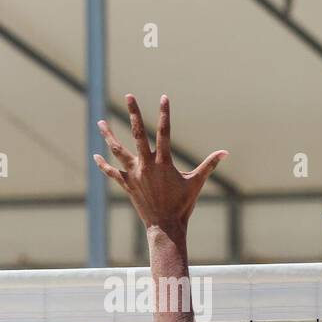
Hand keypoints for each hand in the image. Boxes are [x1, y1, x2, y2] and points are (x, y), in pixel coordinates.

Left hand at [94, 95, 226, 238]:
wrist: (165, 226)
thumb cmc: (183, 205)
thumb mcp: (197, 183)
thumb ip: (209, 165)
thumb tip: (225, 152)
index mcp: (164, 163)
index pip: (164, 132)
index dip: (164, 114)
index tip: (164, 97)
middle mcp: (147, 165)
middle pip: (138, 134)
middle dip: (134, 113)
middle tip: (129, 96)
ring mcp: (135, 174)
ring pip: (118, 150)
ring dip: (108, 136)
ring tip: (100, 123)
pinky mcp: (127, 185)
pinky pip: (112, 173)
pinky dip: (104, 165)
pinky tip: (96, 157)